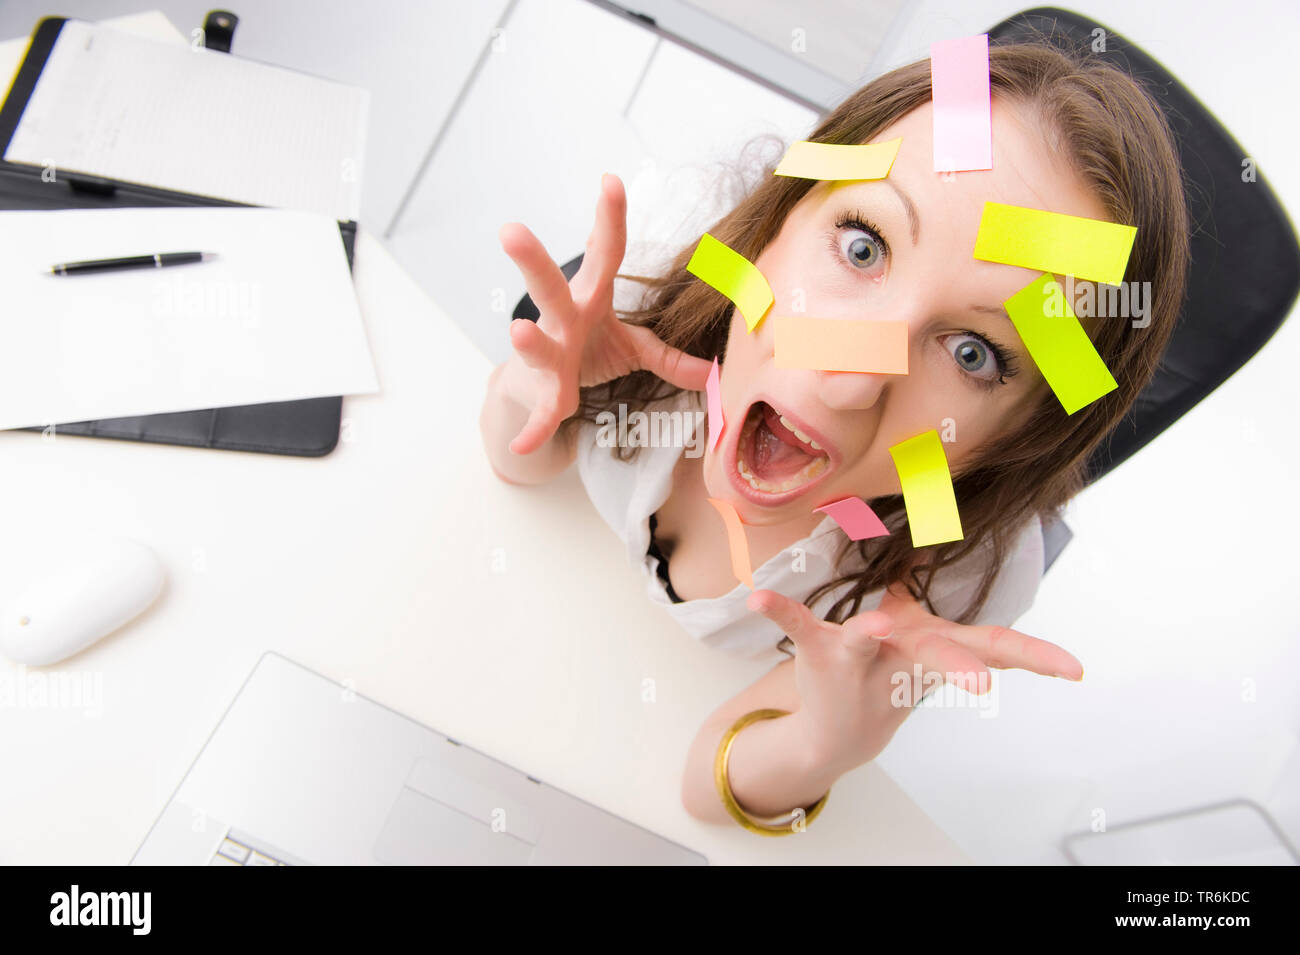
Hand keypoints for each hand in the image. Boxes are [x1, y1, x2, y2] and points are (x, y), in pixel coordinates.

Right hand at [498, 173, 712, 454]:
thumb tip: (716, 369)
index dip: (607, 220)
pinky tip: (523, 443)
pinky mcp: (544, 392)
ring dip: (529, 340)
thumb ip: (669, 355)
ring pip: (538, 344)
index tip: (611, 181)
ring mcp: (549, 355)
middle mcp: (564, 319)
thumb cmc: (585, 352)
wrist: (538, 389)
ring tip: (518, 329)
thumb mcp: (631, 348)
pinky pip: (542, 412)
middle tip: (510, 230)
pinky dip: (534, 427)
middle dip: (532, 261)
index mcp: (590, 298)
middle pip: (550, 287)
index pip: (604, 254)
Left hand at [747, 583, 1083, 772]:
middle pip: (940, 657)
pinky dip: (780, 607)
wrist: (835, 728)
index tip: (1076, 669)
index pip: (993, 649)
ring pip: (869, 642)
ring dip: (871, 635)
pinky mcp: (821, 653)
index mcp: (936, 646)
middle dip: (964, 666)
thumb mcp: (915, 630)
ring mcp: (860, 654)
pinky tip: (758, 596)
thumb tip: (951, 539)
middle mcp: (903, 654)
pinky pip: (802, 625)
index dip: (1037, 657)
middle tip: (984, 685)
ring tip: (875, 625)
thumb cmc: (882, 668)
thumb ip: (939, 594)